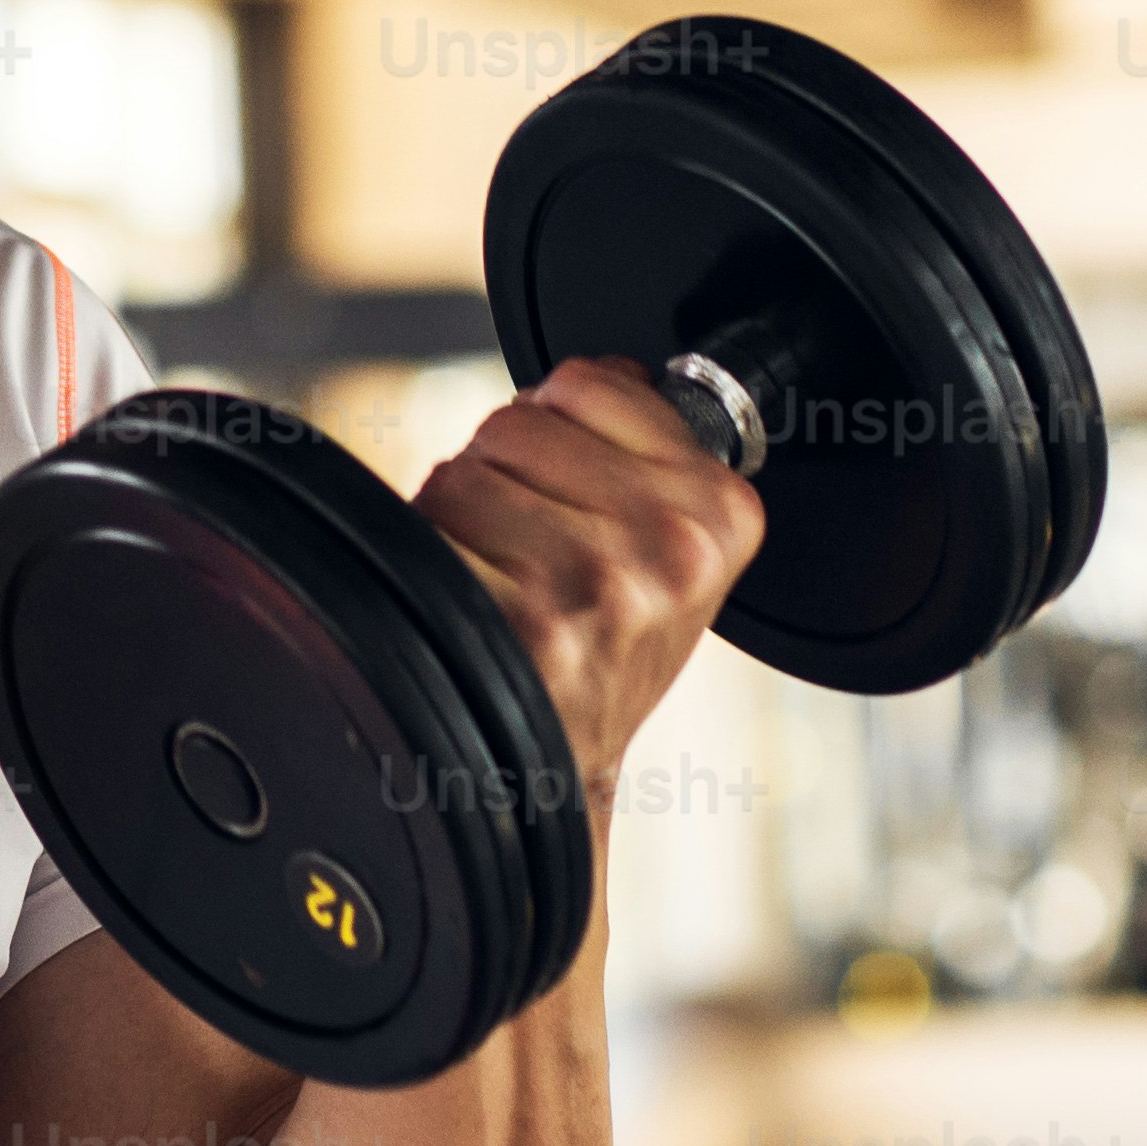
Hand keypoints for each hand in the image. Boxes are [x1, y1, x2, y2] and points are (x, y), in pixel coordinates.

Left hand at [415, 362, 765, 802]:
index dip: (557, 432)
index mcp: (721, 512)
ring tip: (499, 585)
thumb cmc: (600, 651)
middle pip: (515, 423)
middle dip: (501, 478)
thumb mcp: (670, 546)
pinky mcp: (524, 621)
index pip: (587, 381)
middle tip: (527, 556)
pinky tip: (470, 610)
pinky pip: (427, 530)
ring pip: (463, 473)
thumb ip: (642, 449)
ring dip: (456, 521)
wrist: (558, 768)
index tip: (574, 498)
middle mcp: (671, 545)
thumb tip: (587, 377)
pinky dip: (425, 562)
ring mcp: (599, 582)